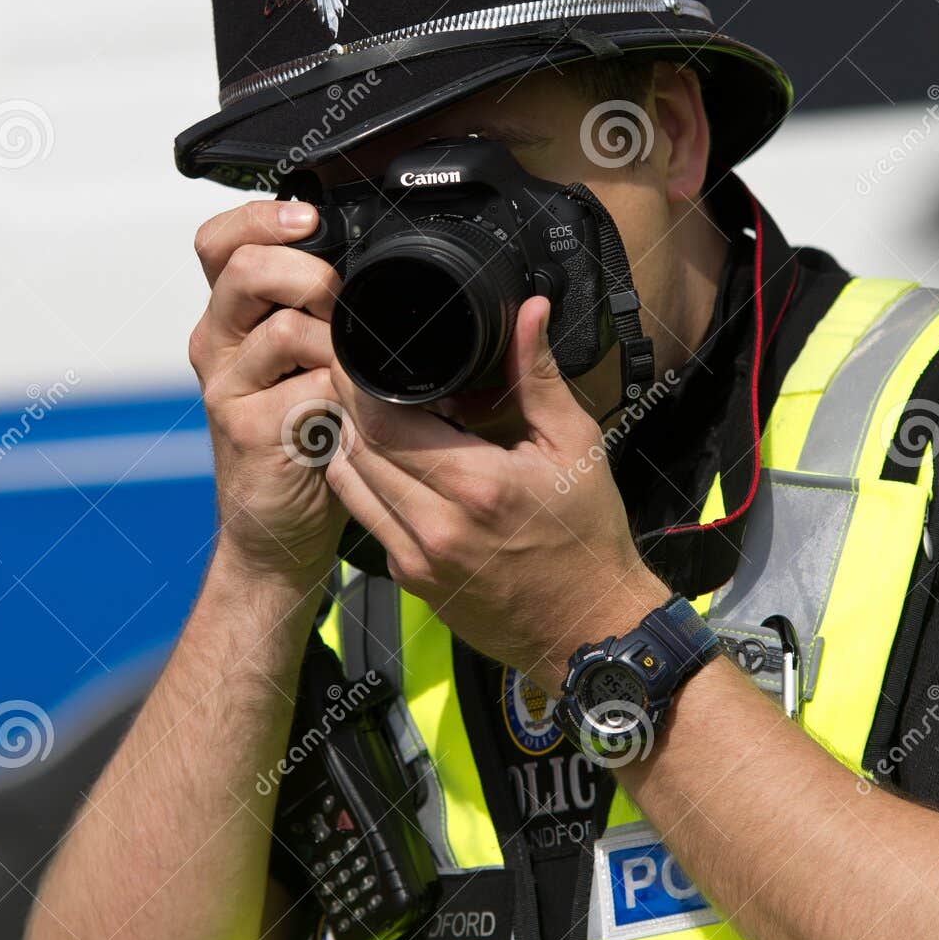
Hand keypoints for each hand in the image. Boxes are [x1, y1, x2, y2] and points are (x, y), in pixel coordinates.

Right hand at [190, 199, 347, 586]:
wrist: (280, 527)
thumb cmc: (308, 435)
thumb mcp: (314, 360)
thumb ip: (326, 313)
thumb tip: (383, 263)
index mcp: (232, 315)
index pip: (220, 241)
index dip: (261, 218)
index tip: (310, 218)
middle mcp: (218, 343)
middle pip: (242, 267)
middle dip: (307, 271)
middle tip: (341, 298)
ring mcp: (227, 387)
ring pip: (282, 327)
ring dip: (338, 338)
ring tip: (358, 364)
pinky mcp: (248, 431)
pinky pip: (306, 389)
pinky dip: (344, 392)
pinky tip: (354, 407)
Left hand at [325, 297, 665, 694]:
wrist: (589, 629)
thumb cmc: (589, 536)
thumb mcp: (575, 446)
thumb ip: (538, 376)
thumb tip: (530, 310)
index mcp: (476, 486)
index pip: (383, 421)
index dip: (360, 381)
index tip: (361, 351)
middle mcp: (434, 527)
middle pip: (355, 448)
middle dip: (351, 405)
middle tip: (362, 373)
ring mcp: (416, 560)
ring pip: (349, 484)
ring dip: (350, 443)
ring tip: (374, 413)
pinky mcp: (410, 581)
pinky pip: (368, 519)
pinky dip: (368, 483)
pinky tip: (395, 462)